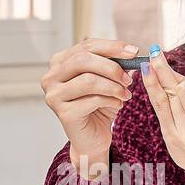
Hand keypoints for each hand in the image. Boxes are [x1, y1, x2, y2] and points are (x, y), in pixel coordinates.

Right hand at [41, 38, 137, 173]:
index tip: (134, 51)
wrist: (92, 138)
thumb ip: (114, 65)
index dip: (112, 46)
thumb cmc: (98, 107)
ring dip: (113, 86)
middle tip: (129, 78)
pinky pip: (92, 100)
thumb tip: (130, 52)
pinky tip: (118, 105)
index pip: (86, 45)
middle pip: (83, 59)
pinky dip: (111, 101)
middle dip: (112, 67)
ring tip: (126, 94)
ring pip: (88, 80)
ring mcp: (54, 95)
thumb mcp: (108, 81)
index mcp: (59, 62)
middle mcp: (51, 77)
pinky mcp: (63, 113)